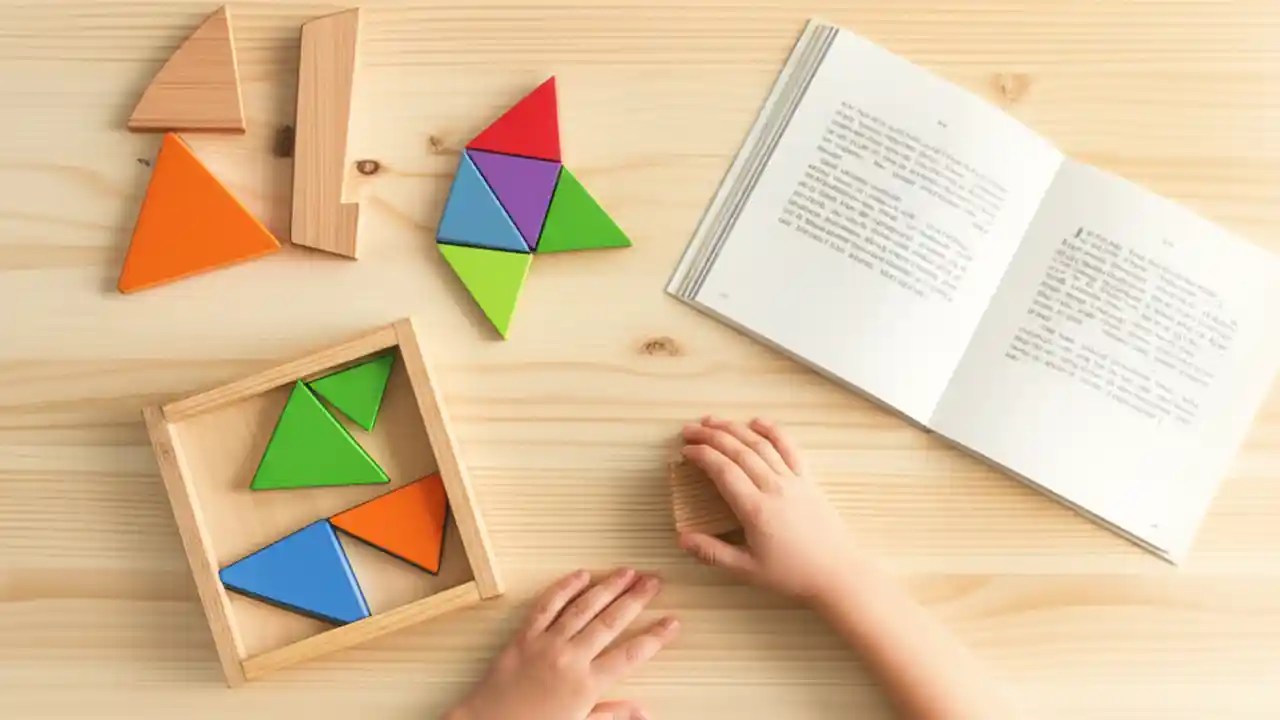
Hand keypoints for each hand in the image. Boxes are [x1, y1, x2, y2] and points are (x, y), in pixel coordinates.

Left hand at [446, 569, 678, 719]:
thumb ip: (611, 715)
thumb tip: (644, 711)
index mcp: (586, 685)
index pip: (630, 655)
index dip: (655, 637)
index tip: (672, 622)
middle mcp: (570, 658)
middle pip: (611, 622)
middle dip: (636, 599)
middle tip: (654, 581)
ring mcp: (546, 643)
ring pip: (584, 607)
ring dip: (608, 586)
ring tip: (627, 572)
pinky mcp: (524, 636)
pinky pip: (546, 605)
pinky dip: (564, 588)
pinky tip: (580, 575)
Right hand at [678, 417, 862, 604]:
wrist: (837, 573)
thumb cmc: (792, 575)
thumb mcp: (748, 570)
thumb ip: (713, 553)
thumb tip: (682, 540)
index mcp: (756, 509)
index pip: (723, 471)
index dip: (702, 455)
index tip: (686, 450)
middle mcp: (774, 488)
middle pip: (738, 451)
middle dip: (711, 436)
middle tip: (690, 429)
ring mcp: (793, 480)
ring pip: (761, 444)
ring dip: (735, 428)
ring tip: (714, 421)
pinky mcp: (808, 479)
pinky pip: (789, 448)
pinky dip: (773, 431)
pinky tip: (757, 422)